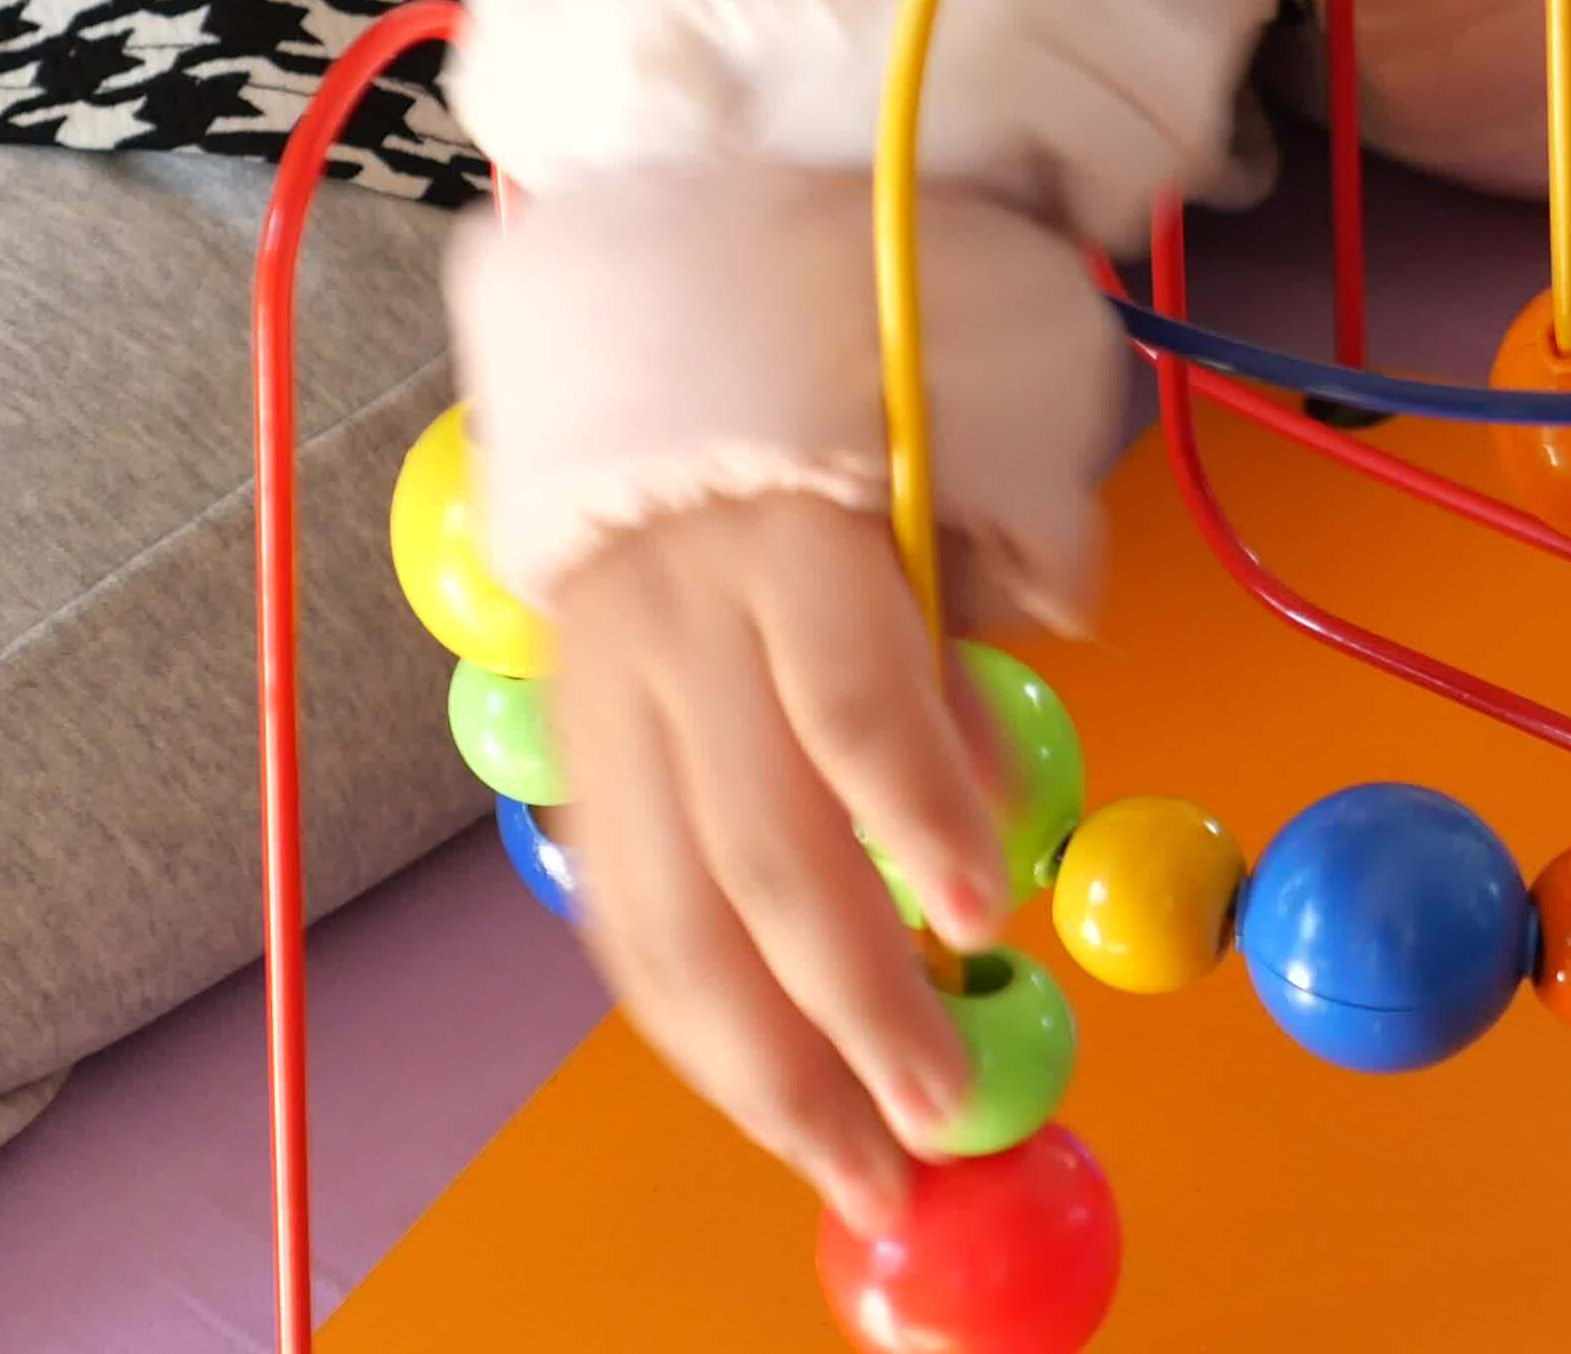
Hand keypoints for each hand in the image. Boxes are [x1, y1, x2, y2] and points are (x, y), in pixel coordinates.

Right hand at [545, 493, 1009, 1232]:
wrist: (647, 406)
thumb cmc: (836, 470)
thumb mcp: (926, 513)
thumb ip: (967, 652)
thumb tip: (1003, 807)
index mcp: (789, 545)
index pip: (848, 700)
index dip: (917, 816)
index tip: (981, 927)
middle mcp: (677, 629)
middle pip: (755, 849)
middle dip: (851, 1009)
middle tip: (935, 1123)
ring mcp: (602, 705)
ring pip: (664, 922)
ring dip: (766, 1069)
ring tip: (857, 1164)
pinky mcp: (567, 763)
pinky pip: (621, 929)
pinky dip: (697, 1031)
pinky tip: (767, 1096)